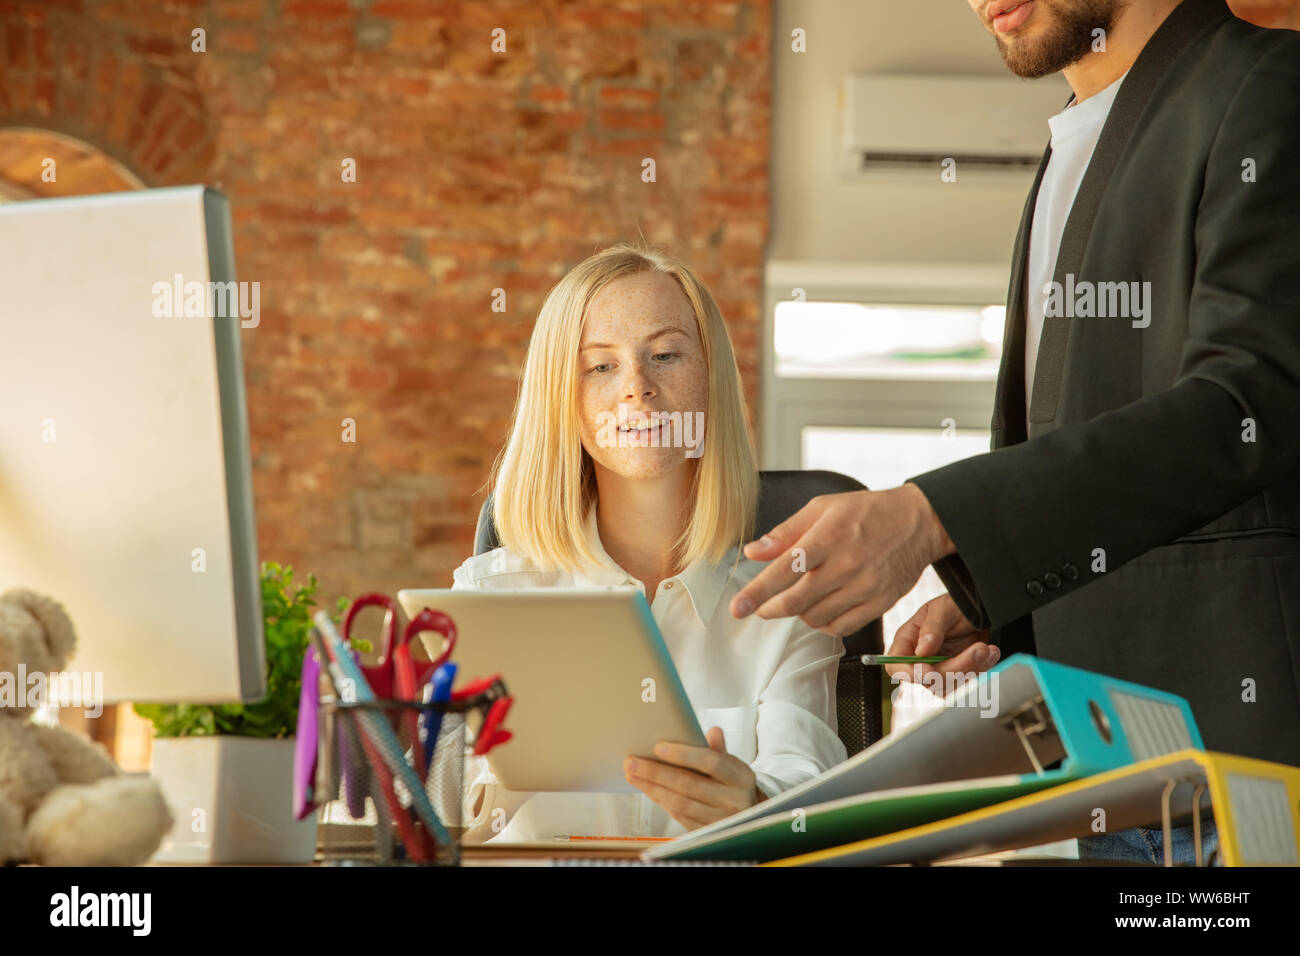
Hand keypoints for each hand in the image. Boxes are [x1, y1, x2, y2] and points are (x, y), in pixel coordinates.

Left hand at [624, 727, 762, 829]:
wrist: (748, 816)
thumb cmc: (733, 784)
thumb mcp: (733, 764)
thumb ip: (719, 749)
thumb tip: (713, 731)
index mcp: (741, 778)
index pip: (711, 762)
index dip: (684, 754)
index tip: (658, 746)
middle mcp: (733, 801)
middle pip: (689, 785)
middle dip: (656, 772)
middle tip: (632, 762)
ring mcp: (719, 820)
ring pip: (680, 803)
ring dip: (652, 788)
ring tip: (633, 774)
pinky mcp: (705, 832)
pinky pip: (678, 816)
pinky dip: (660, 800)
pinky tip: (647, 789)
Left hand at [729, 483, 955, 637]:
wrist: (918, 522)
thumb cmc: (866, 512)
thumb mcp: (822, 508)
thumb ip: (785, 532)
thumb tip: (753, 552)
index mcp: (829, 536)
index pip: (785, 570)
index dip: (757, 592)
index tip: (737, 608)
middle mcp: (847, 564)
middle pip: (797, 601)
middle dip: (770, 609)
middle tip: (760, 607)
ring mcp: (865, 587)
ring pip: (816, 618)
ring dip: (797, 614)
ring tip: (796, 599)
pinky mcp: (880, 603)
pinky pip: (841, 627)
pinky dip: (823, 623)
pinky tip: (819, 609)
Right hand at [885, 592, 997, 686]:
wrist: (978, 610)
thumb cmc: (954, 605)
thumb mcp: (943, 609)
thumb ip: (932, 629)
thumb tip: (921, 651)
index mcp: (907, 640)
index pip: (895, 665)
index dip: (909, 673)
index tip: (930, 671)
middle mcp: (919, 659)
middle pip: (927, 680)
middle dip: (955, 667)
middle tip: (978, 648)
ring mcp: (937, 669)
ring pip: (949, 685)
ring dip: (972, 668)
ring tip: (986, 647)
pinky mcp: (956, 676)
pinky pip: (966, 683)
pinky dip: (981, 668)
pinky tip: (990, 652)